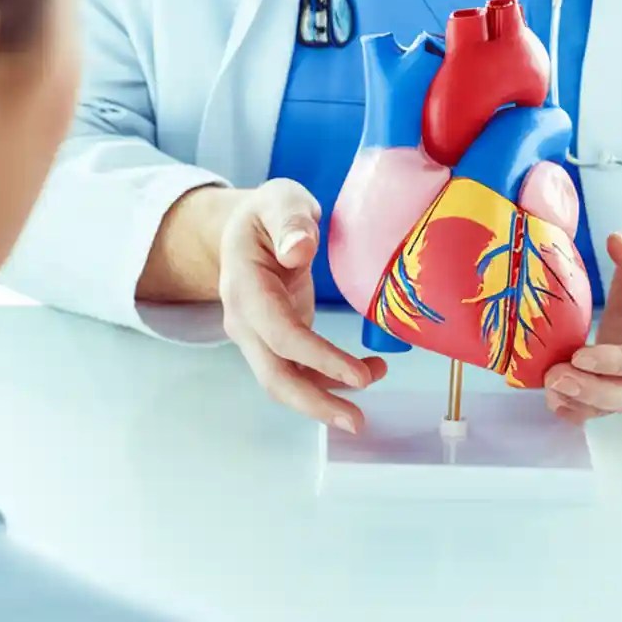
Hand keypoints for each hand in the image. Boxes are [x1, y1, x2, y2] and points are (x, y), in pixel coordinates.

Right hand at [219, 180, 385, 433]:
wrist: (243, 230)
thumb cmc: (266, 213)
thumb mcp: (278, 200)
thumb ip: (289, 221)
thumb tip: (298, 249)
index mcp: (244, 287)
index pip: (280, 332)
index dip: (318, 358)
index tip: (359, 375)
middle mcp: (245, 321)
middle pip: (275, 376)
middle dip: (315, 404)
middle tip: (358, 421)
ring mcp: (258, 338)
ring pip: (286, 382)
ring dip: (329, 395)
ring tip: (378, 378)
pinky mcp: (276, 344)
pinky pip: (301, 372)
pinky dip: (332, 379)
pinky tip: (369, 370)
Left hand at [544, 227, 621, 423]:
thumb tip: (617, 245)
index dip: (617, 362)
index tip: (579, 356)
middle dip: (594, 392)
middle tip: (555, 377)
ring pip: (618, 405)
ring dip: (582, 403)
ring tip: (548, 386)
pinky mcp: (619, 377)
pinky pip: (603, 404)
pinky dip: (578, 407)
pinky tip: (552, 396)